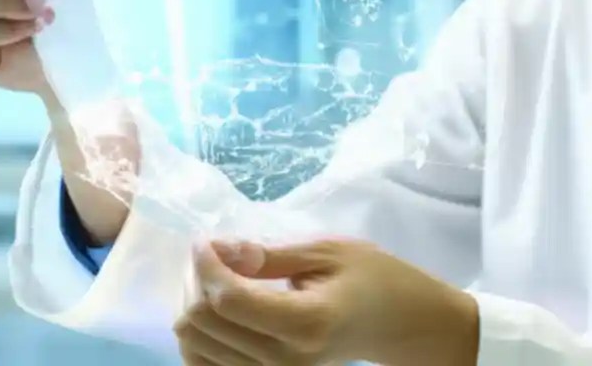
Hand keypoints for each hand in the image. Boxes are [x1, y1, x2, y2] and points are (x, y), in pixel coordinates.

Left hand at [175, 239, 478, 365]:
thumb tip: (219, 249)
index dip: (206, 264)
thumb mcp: (327, 252)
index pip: (228, 299)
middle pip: (203, 322)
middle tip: (216, 253)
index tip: (207, 239)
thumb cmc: (372, 279)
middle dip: (196, 279)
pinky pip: (203, 363)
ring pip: (194, 344)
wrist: (397, 325)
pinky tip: (219, 306)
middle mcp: (284, 361)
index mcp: (306, 323)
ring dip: (194, 302)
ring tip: (220, 277)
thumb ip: (270, 255)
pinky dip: (200, 332)